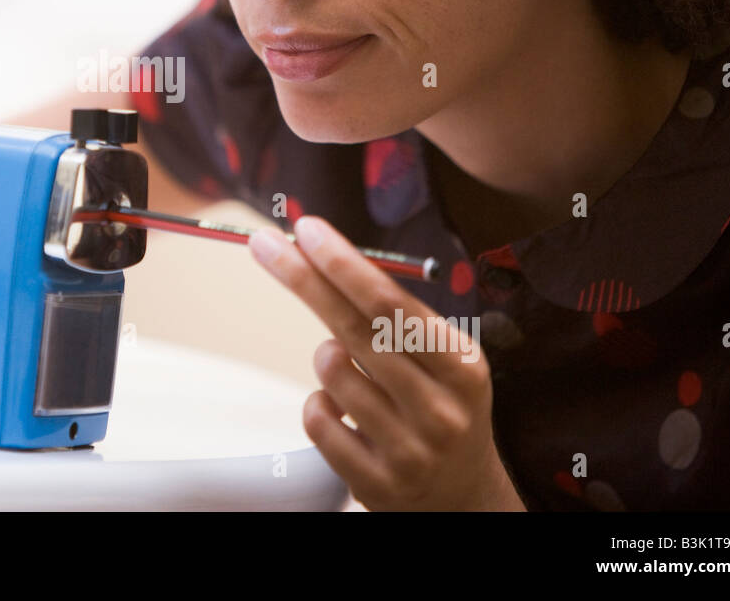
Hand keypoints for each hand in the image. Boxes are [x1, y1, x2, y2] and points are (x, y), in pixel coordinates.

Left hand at [249, 215, 524, 510]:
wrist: (463, 500)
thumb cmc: (440, 409)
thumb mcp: (443, 363)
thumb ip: (395, 319)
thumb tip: (323, 255)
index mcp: (463, 367)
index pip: (392, 304)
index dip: (344, 263)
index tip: (307, 229)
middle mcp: (441, 409)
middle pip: (354, 327)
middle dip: (304, 278)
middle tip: (266, 243)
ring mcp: (408, 451)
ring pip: (330, 371)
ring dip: (327, 359)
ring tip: (354, 373)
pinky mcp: (374, 484)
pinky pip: (316, 417)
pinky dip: (319, 404)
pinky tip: (345, 413)